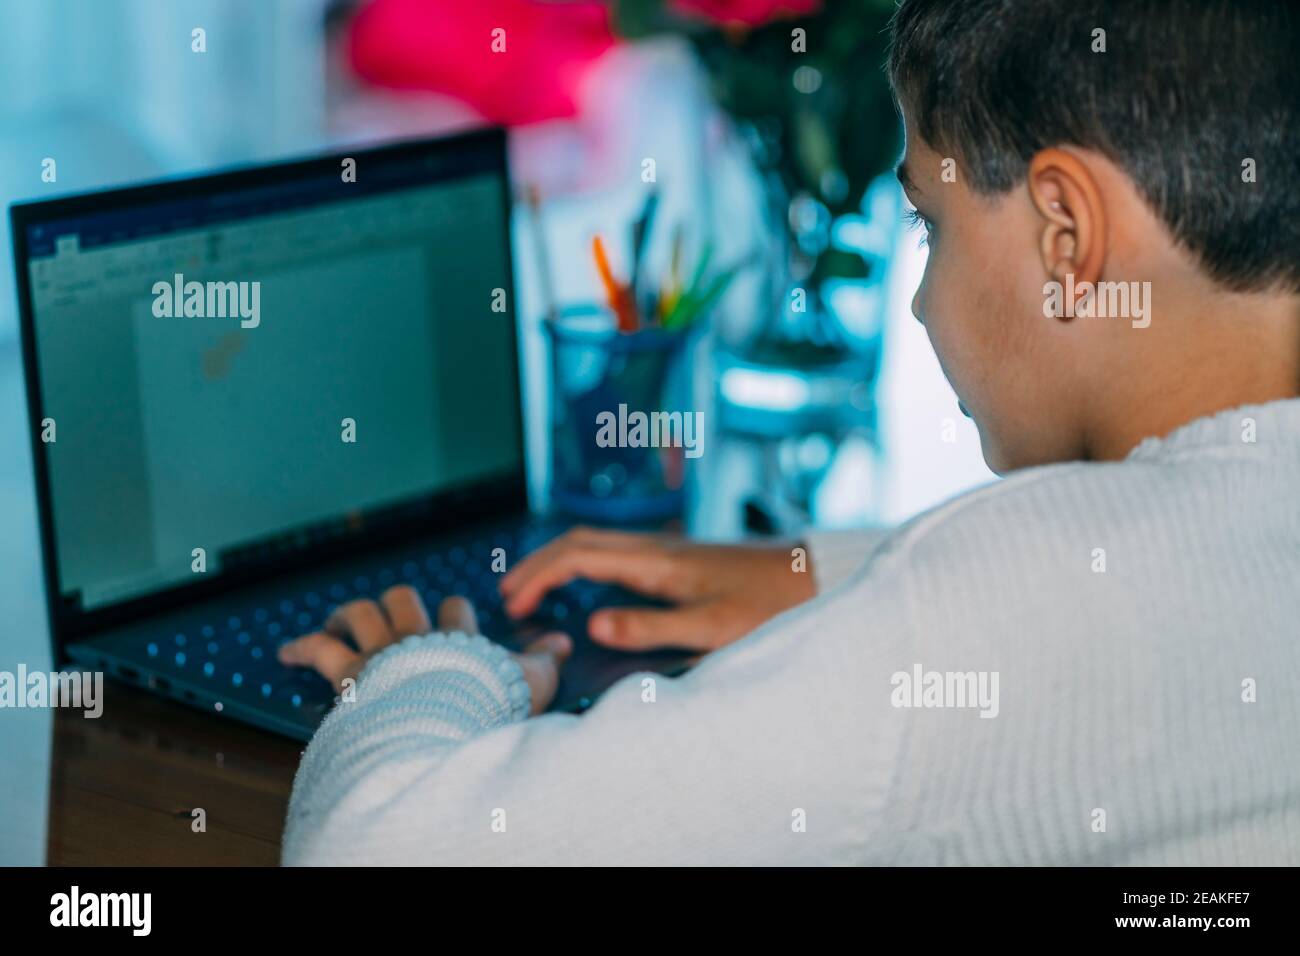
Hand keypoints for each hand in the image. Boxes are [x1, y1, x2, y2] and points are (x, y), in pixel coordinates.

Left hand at [278, 587, 571, 715]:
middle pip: (401, 600)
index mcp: (455, 640)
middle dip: (396, 604)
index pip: (453, 611)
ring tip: (340, 620)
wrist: (446, 723)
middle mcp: (414, 638)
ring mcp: (380, 653)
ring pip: (360, 612)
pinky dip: (300, 646)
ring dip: (348, 614)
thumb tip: (566, 641)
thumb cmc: (488, 705)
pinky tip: (285, 652)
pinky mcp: (349, 672)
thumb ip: (546, 659)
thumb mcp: (530, 682)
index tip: (450, 620)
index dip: (451, 614)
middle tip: (391, 617)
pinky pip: (318, 650)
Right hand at [499, 527, 815, 652]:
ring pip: (596, 542)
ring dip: (558, 560)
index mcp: (657, 561)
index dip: (539, 576)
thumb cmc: (768, 604)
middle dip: (537, 564)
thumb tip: (592, 626)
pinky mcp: (678, 557)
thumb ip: (650, 628)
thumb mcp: (710, 628)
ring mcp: (667, 548)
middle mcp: (657, 547)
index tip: (514, 603)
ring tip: (533, 587)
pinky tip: (585, 585)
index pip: (578, 556)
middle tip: (507, 594)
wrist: (812, 576)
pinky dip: (583, 563)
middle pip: (579, 541)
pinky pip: (615, 550)